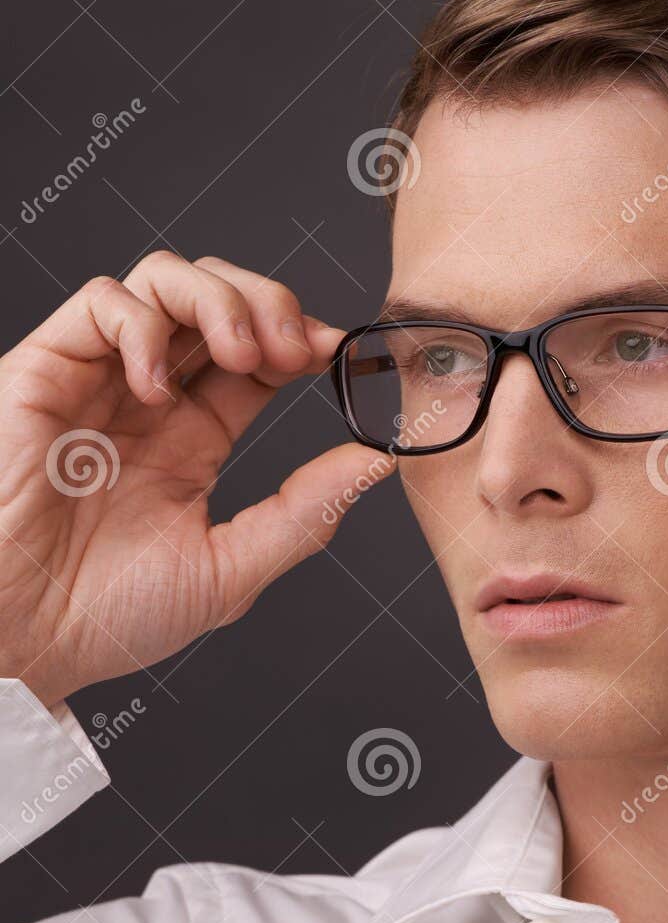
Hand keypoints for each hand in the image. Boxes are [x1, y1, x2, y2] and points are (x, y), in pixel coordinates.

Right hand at [0, 252, 394, 705]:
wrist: (20, 640)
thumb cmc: (107, 619)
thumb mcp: (230, 569)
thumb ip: (305, 512)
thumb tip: (378, 460)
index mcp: (193, 442)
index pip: (259, 358)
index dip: (300, 338)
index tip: (336, 353)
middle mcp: (150, 402)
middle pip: (218, 301)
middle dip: (268, 304)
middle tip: (293, 348)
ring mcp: (99, 381)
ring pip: (164, 282)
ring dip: (217, 300)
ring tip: (240, 354)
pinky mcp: (46, 370)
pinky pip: (100, 302)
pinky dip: (144, 323)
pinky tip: (157, 385)